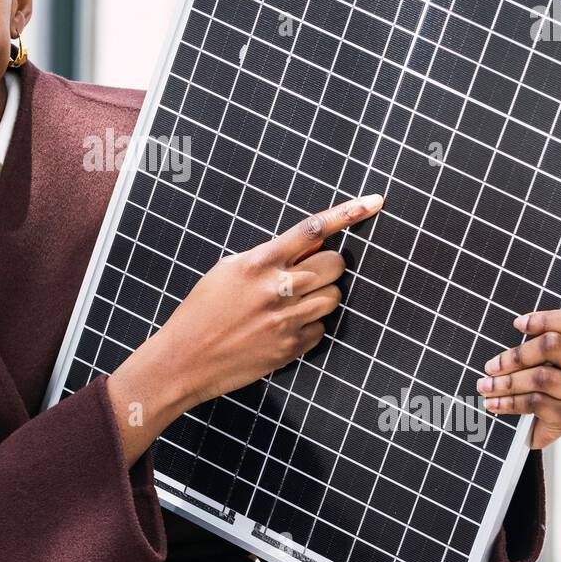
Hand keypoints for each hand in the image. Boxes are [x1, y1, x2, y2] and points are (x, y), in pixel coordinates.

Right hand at [156, 194, 384, 406]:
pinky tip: (282, 329)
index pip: (313, 228)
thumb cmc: (202, 311)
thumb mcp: (227, 270)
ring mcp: (287, 320)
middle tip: (307, 275)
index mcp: (258, 263)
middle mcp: (277, 288)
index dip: (349, 213)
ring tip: (290, 305)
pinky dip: (309, 327)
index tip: (375, 202)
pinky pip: (322, 328)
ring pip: (334, 297)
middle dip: (326, 267)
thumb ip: (267, 256)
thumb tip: (306, 246)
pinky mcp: (292, 348)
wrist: (185, 359)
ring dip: (320, 297)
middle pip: (335, 264)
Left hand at [474, 308, 560, 449]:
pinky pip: (537, 403)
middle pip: (553, 345)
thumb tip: (514, 327)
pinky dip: (509, 402)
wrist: (543, 424)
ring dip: (506, 382)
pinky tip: (494, 403)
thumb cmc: (539, 377)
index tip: (517, 324)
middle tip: (490, 366)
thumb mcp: (538, 355)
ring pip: (541, 377)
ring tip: (485, 386)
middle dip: (516, 356)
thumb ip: (534, 339)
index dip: (548, 319)